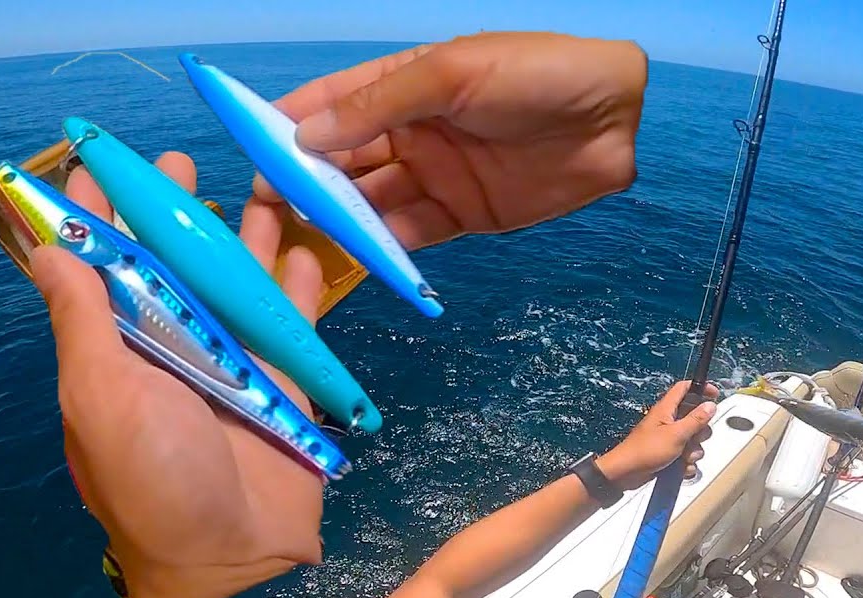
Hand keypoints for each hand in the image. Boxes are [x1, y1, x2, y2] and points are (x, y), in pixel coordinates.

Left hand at [43, 153, 325, 597]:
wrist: (236, 559)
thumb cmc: (154, 478)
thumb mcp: (103, 395)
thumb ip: (83, 320)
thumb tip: (50, 248)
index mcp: (116, 350)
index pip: (101, 268)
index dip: (98, 215)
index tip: (100, 162)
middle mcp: (171, 349)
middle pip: (173, 265)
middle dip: (175, 212)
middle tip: (182, 160)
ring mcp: (232, 364)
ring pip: (238, 285)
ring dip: (248, 237)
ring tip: (261, 185)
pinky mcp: (285, 382)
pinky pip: (294, 323)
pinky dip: (303, 286)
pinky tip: (309, 247)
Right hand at [254, 31, 647, 249]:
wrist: (613, 115)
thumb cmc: (535, 74)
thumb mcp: (451, 75)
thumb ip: (379, 107)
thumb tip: (306, 136)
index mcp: (404, 87)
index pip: (332, 106)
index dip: (289, 127)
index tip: (250, 150)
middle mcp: (412, 132)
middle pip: (343, 163)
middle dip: (304, 183)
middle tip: (266, 211)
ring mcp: (437, 176)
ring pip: (371, 204)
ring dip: (339, 221)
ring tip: (302, 241)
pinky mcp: (466, 215)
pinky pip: (413, 235)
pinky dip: (385, 249)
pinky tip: (358, 258)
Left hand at [597, 381, 718, 490]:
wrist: (626, 474)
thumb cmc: (647, 450)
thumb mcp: (676, 434)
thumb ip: (696, 420)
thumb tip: (711, 405)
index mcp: (667, 409)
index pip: (685, 388)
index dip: (701, 387)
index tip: (715, 394)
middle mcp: (668, 421)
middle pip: (695, 417)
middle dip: (700, 431)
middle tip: (694, 438)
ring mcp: (668, 437)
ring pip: (693, 439)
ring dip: (693, 451)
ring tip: (684, 457)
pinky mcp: (668, 453)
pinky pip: (686, 455)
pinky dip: (686, 463)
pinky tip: (680, 468)